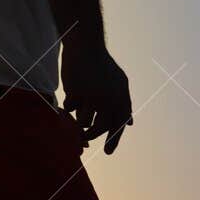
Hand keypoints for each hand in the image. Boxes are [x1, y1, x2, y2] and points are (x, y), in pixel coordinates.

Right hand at [60, 39, 131, 154]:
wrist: (86, 48)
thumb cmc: (102, 66)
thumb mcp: (119, 83)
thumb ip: (124, 104)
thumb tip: (129, 124)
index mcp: (121, 96)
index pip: (120, 122)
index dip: (114, 139)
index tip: (108, 152)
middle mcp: (110, 97)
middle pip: (103, 126)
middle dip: (93, 136)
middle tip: (85, 141)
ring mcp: (93, 96)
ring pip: (85, 122)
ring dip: (79, 123)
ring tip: (74, 119)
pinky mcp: (77, 93)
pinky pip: (71, 109)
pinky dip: (70, 106)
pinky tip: (70, 98)